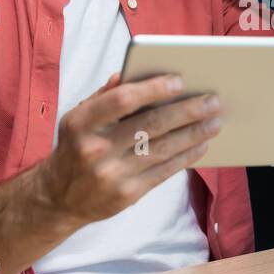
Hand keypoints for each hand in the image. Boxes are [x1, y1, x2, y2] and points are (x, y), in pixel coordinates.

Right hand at [40, 73, 221, 228]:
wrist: (58, 199)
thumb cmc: (75, 148)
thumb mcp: (78, 119)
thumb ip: (103, 97)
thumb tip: (129, 74)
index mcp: (80, 123)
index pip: (123, 100)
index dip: (153, 89)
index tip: (179, 81)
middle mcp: (95, 149)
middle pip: (151, 124)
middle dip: (187, 111)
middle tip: (212, 101)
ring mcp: (111, 174)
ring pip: (163, 148)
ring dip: (194, 133)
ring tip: (214, 122)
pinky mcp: (126, 195)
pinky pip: (164, 172)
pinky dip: (186, 157)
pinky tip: (201, 145)